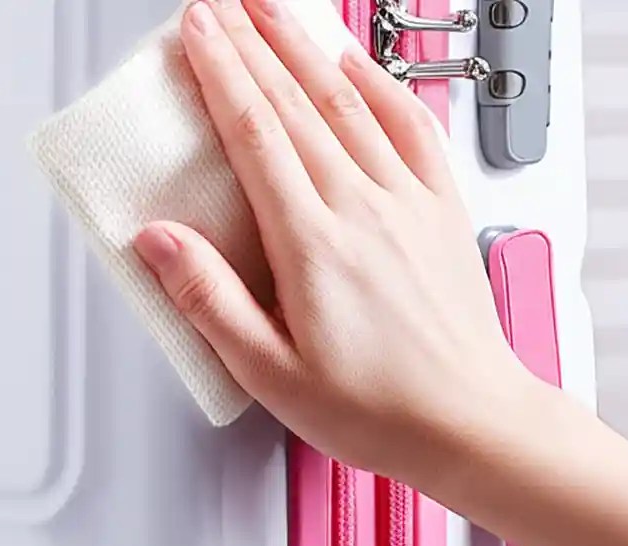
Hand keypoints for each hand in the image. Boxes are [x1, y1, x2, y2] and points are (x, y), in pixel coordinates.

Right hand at [134, 0, 547, 480]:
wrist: (470, 423)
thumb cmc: (376, 407)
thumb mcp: (269, 371)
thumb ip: (209, 299)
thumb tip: (158, 241)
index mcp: (313, 245)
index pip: (255, 134)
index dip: (220, 72)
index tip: (195, 31)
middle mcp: (362, 209)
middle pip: (294, 103)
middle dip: (250, 43)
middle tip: (219, 6)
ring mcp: (407, 203)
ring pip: (347, 102)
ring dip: (304, 48)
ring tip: (272, 9)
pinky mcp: (440, 210)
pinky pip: (410, 127)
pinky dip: (378, 85)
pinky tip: (355, 64)